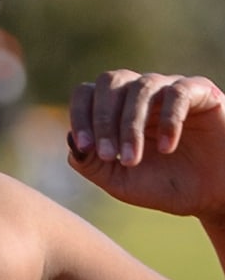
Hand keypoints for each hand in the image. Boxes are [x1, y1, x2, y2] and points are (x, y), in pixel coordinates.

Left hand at [68, 70, 224, 215]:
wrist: (212, 197)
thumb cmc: (163, 186)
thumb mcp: (119, 181)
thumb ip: (90, 163)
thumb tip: (69, 139)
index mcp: (114, 108)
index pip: (86, 94)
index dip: (79, 116)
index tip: (83, 146)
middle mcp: (139, 92)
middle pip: (110, 82)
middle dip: (103, 120)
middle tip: (111, 156)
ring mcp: (169, 89)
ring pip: (140, 87)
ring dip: (131, 125)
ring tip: (133, 159)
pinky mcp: (201, 93)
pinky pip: (177, 93)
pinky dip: (168, 120)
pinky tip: (167, 148)